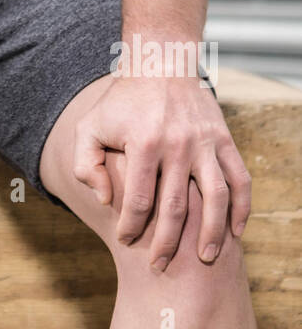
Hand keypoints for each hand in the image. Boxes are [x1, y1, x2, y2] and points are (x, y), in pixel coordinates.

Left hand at [73, 74, 251, 269]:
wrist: (160, 63)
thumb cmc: (121, 101)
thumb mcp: (90, 126)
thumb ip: (87, 164)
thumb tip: (104, 199)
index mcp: (143, 143)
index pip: (138, 200)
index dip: (131, 226)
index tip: (126, 240)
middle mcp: (177, 145)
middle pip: (175, 207)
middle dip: (167, 242)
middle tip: (159, 265)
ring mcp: (205, 143)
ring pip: (216, 198)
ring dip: (212, 233)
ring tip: (207, 258)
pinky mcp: (224, 139)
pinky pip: (240, 179)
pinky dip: (242, 208)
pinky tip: (236, 232)